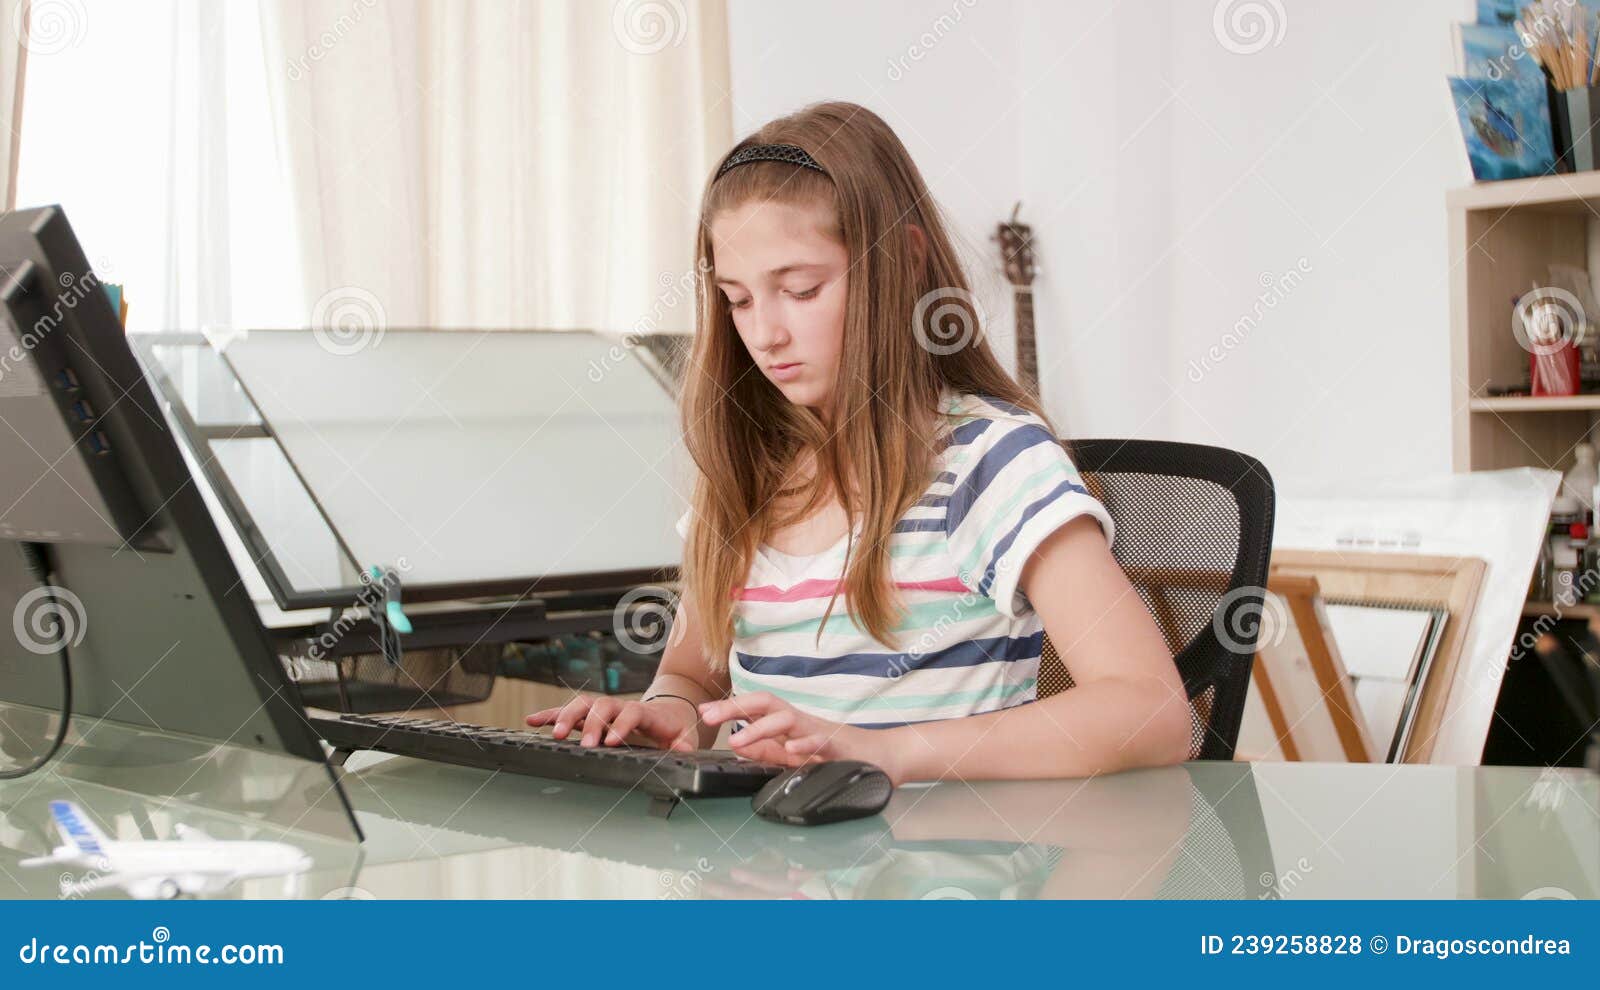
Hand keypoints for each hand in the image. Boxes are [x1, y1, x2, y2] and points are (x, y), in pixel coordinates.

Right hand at [525, 694, 698, 749]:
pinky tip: (532, 721)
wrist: (667, 711)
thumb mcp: (684, 735)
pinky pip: (568, 711)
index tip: (612, 741)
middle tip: (585, 744)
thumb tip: (686, 750)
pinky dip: (550, 715)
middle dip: (592, 724)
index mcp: (643, 712)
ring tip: (555, 735)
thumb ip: (684, 743)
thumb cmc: (673, 727)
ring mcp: (604, 710)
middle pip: (603, 706)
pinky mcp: (590, 716)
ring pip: (582, 705)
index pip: (631, 713)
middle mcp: (620, 706)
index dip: (622, 725)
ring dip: (567, 716)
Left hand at [698, 692, 900, 780]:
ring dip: (760, 728)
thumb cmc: (834, 753)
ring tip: (738, 739)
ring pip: (787, 719)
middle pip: (766, 703)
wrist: (879, 758)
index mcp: (788, 723)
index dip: (729, 707)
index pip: (755, 708)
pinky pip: (819, 741)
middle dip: (736, 707)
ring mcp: (818, 730)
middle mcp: (800, 721)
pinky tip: (791, 749)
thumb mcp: (792, 753)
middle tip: (710, 717)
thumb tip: (736, 745)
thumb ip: (766, 750)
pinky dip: (804, 744)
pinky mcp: (837, 745)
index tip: (703, 711)